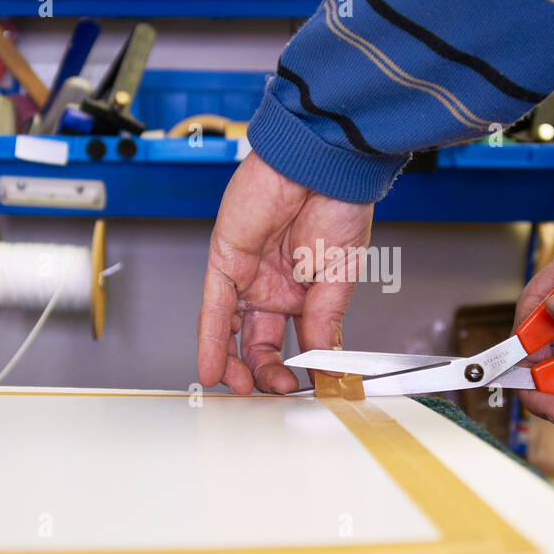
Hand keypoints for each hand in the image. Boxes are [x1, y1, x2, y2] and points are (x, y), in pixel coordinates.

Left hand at [198, 152, 372, 393]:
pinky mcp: (224, 260)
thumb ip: (324, 323)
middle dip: (267, 372)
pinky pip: (214, 309)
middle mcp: (272, 284)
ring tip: (245, 390)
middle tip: (279, 389)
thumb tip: (326, 367)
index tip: (309, 388)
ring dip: (237, 366)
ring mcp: (247, 274)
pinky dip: (213, 342)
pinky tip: (215, 372)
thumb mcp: (338, 277)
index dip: (299, 367)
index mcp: (304, 289)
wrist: (324, 163)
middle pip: (260, 343)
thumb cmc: (340, 203)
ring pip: (234, 332)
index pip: (294, 341)